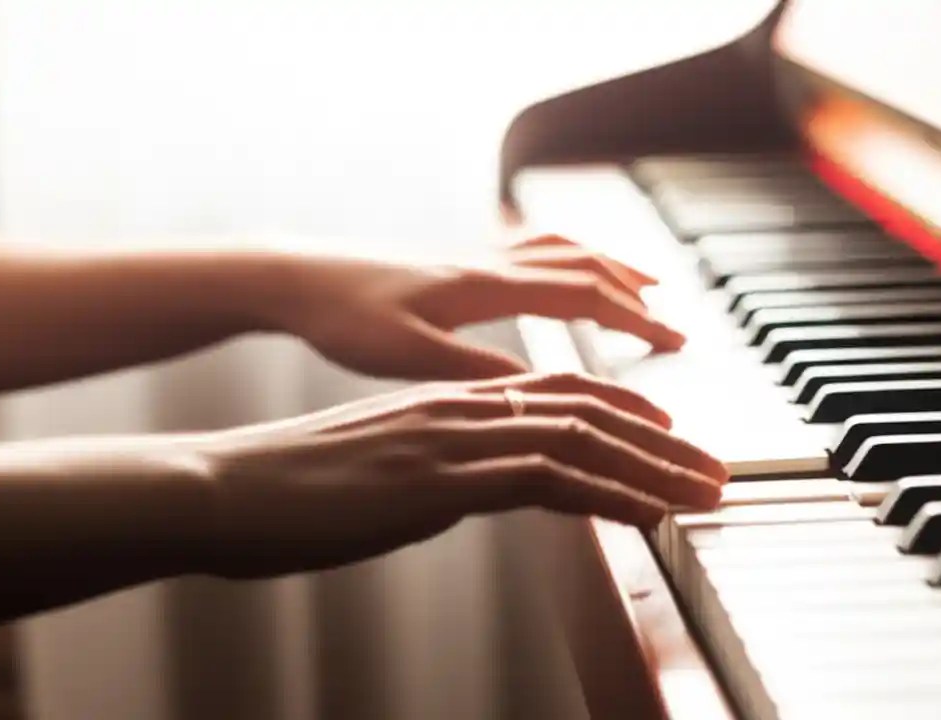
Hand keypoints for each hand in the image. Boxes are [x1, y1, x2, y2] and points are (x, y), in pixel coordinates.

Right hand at [189, 372, 724, 577]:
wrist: (222, 489)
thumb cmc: (287, 490)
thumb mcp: (375, 473)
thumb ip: (430, 472)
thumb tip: (464, 491)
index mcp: (445, 400)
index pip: (556, 391)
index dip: (623, 408)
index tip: (670, 433)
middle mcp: (460, 406)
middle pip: (587, 408)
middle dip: (663, 439)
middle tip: (718, 468)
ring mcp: (452, 439)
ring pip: (583, 438)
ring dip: (656, 466)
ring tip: (708, 492)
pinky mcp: (440, 480)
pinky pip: (549, 480)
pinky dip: (611, 495)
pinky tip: (651, 514)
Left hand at [276, 235, 685, 380]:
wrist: (295, 276)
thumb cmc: (343, 316)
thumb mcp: (408, 355)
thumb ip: (477, 374)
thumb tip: (541, 394)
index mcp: (486, 286)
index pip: (582, 296)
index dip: (634, 320)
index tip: (674, 343)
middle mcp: (489, 264)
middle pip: (583, 267)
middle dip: (635, 296)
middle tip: (674, 322)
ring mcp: (473, 259)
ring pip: (559, 252)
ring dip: (607, 268)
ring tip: (640, 284)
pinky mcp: (454, 265)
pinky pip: (530, 251)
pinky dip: (565, 259)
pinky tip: (558, 275)